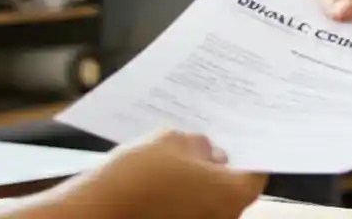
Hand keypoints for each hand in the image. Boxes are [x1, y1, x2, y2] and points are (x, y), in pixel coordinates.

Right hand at [21, 129, 265, 218]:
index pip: (256, 173)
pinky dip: (182, 204)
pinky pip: (189, 214)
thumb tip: (208, 151)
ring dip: (198, 189)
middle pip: (232, 192)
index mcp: (233, 193)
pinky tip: (162, 187)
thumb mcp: (171, 141)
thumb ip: (199, 145)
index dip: (248, 156)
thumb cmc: (139, 174)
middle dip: (219, 172)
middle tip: (204, 150)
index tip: (239, 144)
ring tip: (176, 167)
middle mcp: (225, 218)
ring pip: (208, 206)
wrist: (95, 213)